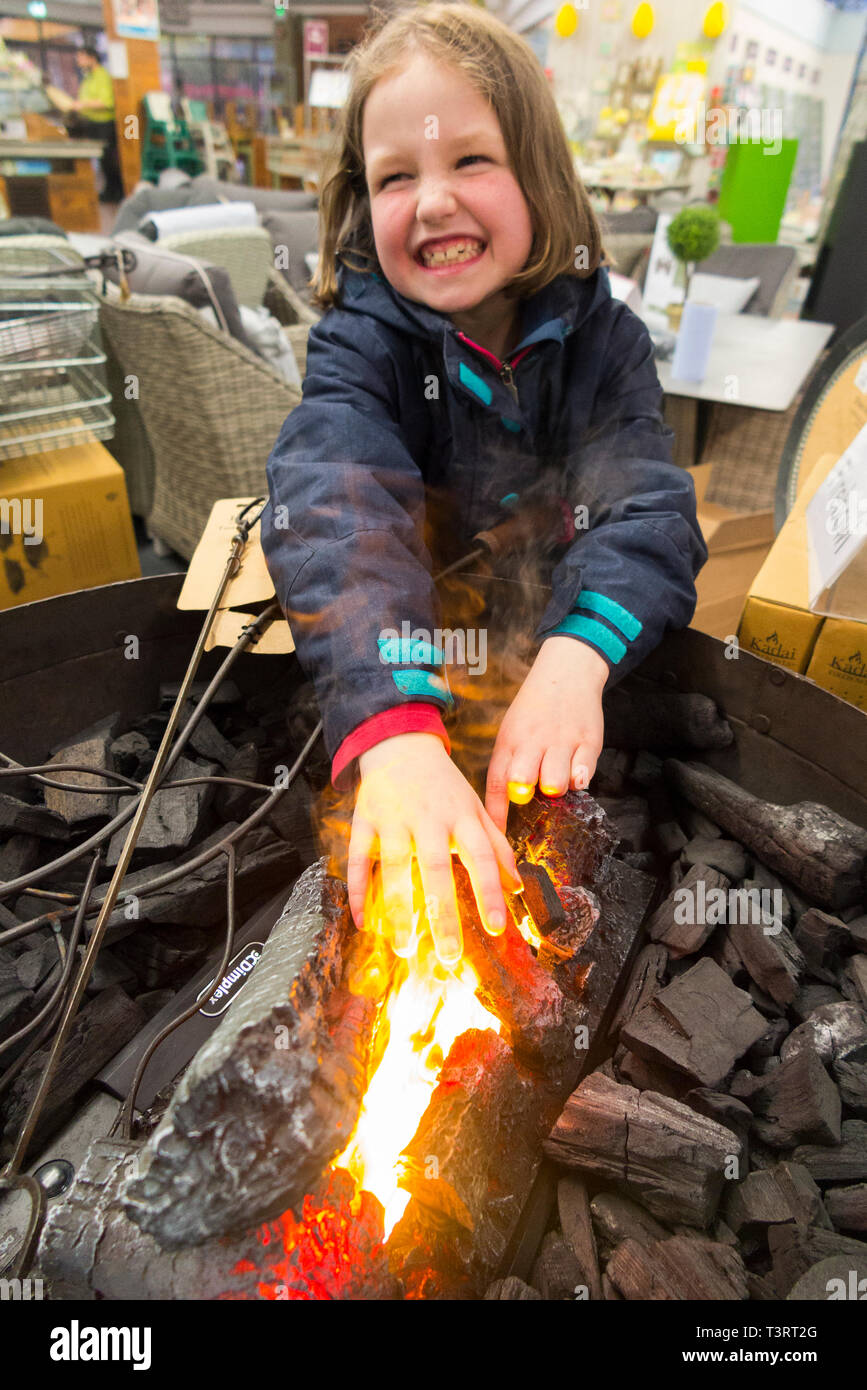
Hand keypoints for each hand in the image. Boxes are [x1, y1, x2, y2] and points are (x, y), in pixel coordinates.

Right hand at [348, 732, 521, 965]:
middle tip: (449, 955)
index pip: (480, 858)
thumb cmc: (445, 786)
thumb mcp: (476, 809)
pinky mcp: (364, 821)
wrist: (401, 744)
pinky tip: (362, 924)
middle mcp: (429, 819)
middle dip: (443, 913)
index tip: (496, 928)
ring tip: (404, 949)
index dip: (489, 892)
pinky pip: (358, 859)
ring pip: (394, 868)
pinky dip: (358, 891)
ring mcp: (393, 820)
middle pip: (437, 869)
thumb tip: (518, 888)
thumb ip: (496, 848)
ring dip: (397, 910)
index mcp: (462, 817)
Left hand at [485, 637, 606, 831]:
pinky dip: (580, 777)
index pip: (497, 781)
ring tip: (555, 782)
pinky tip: (577, 773)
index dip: (495, 813)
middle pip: (522, 779)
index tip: (495, 837)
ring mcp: (562, 742)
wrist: (567, 673)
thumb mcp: (511, 732)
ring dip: (555, 787)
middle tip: (531, 791)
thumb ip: (508, 766)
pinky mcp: (588, 742)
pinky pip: (584, 771)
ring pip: (555, 781)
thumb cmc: (534, 711)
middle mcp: (533, 743)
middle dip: (524, 791)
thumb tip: (501, 808)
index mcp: (510, 742)